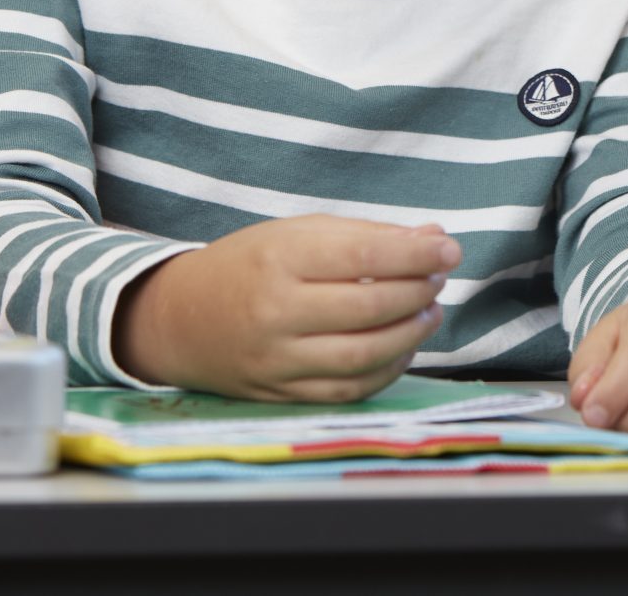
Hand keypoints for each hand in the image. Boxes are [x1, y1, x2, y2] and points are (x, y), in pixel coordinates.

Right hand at [113, 215, 459, 401]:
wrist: (178, 319)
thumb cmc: (248, 265)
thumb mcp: (297, 233)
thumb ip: (366, 235)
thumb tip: (434, 237)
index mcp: (279, 259)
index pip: (365, 255)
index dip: (417, 253)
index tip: (449, 249)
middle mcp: (275, 312)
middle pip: (370, 307)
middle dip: (419, 291)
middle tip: (438, 279)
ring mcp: (276, 360)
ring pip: (364, 355)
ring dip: (411, 334)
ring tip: (429, 311)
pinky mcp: (279, 394)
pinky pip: (347, 390)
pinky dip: (386, 370)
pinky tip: (402, 346)